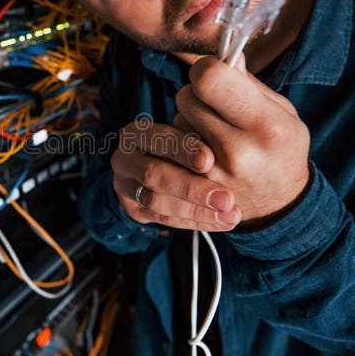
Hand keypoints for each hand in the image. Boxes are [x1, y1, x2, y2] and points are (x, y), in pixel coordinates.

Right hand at [110, 117, 241, 230]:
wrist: (163, 168)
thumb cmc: (184, 144)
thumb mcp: (188, 133)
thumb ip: (202, 137)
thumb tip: (228, 144)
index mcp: (136, 133)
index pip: (157, 139)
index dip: (183, 149)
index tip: (210, 160)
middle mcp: (124, 159)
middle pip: (153, 175)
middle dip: (192, 188)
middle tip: (226, 199)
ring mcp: (125, 187)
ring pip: (157, 202)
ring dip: (197, 211)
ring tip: (230, 215)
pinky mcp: (133, 210)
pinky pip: (164, 219)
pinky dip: (195, 222)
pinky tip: (220, 222)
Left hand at [174, 57, 310, 222]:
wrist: (281, 206)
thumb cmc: (282, 149)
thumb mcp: (282, 112)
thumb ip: (249, 83)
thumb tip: (223, 54)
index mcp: (266, 125)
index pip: (209, 79)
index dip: (206, 69)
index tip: (214, 74)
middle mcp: (238, 151)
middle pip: (187, 97)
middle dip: (196, 94)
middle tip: (214, 105)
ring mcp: (212, 174)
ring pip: (176, 121)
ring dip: (188, 120)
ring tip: (214, 134)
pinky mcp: (194, 188)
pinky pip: (170, 149)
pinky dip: (180, 145)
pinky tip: (201, 152)